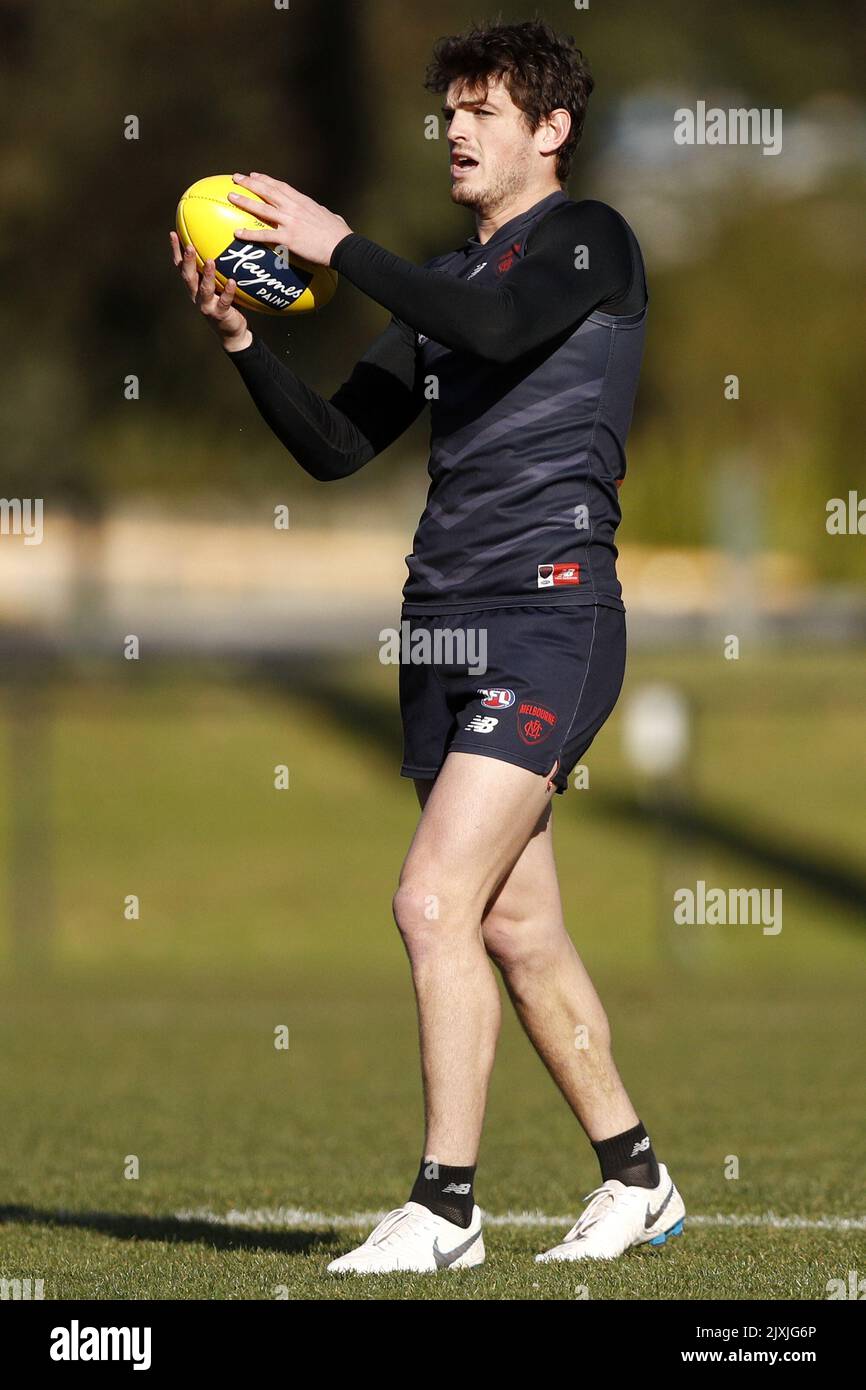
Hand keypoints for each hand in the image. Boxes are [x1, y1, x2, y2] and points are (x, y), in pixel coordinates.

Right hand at [169, 231, 251, 352]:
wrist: (232, 332)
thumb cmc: (226, 303)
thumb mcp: (218, 284)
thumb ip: (218, 269)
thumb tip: (224, 243)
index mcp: (193, 287)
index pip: (181, 266)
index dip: (176, 251)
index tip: (173, 233)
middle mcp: (196, 296)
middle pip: (188, 276)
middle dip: (188, 261)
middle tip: (189, 246)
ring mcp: (207, 306)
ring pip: (204, 289)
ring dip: (207, 275)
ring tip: (210, 261)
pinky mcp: (220, 314)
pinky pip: (224, 301)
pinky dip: (228, 292)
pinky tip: (233, 282)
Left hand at [227, 171, 350, 266]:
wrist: (342, 246)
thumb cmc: (339, 233)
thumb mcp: (330, 216)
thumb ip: (323, 213)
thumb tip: (329, 214)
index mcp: (302, 201)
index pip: (280, 186)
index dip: (265, 180)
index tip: (253, 175)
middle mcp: (293, 208)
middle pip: (267, 191)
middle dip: (249, 183)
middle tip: (236, 178)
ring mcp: (290, 222)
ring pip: (262, 208)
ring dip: (245, 201)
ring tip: (231, 196)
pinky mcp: (288, 238)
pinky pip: (264, 235)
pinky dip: (250, 233)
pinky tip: (238, 233)